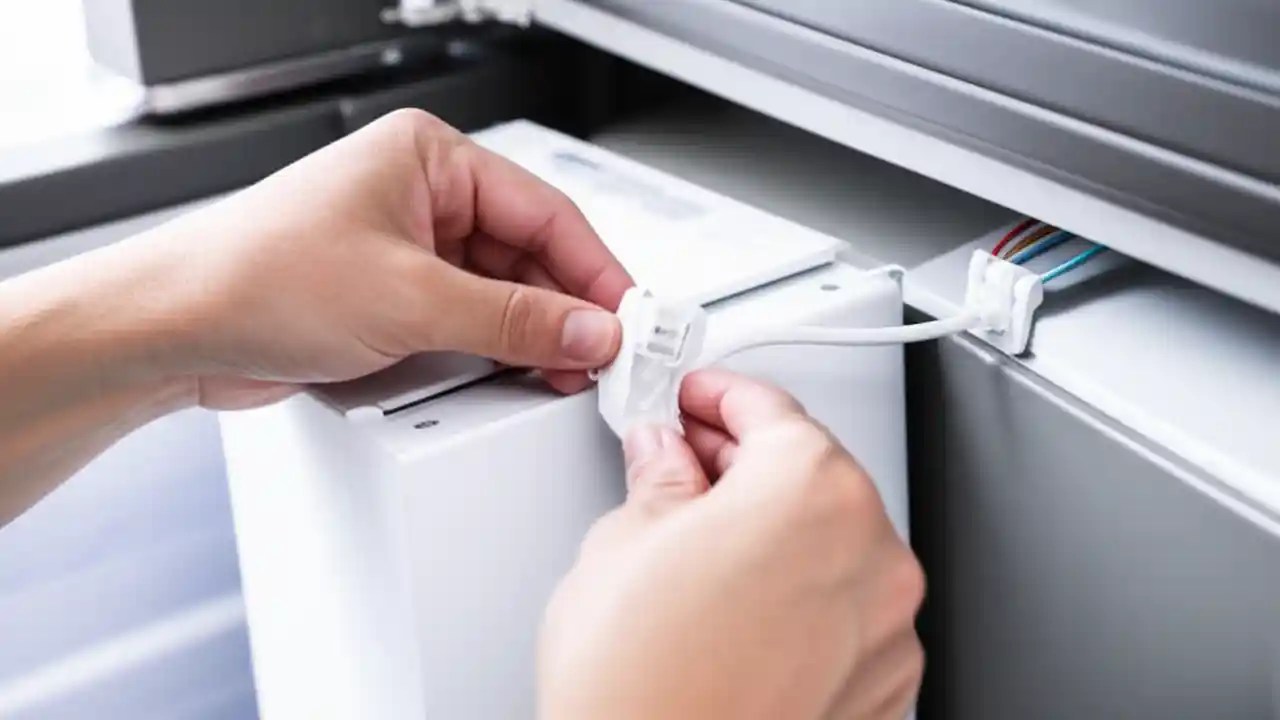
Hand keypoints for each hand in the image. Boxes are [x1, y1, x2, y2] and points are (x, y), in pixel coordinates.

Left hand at [126, 109, 631, 406]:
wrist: (174, 329)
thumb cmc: (260, 277)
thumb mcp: (413, 300)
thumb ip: (515, 320)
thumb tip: (588, 330)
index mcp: (430, 158)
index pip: (546, 212)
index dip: (596, 271)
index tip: (627, 320)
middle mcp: (421, 196)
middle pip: (527, 254)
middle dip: (564, 310)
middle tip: (604, 358)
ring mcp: (405, 248)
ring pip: (498, 292)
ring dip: (529, 336)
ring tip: (563, 374)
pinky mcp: (389, 296)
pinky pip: (463, 320)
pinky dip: (491, 351)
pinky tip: (514, 375)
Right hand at [538, 370, 924, 719]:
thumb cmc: (636, 690)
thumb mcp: (622, 543)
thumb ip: (659, 478)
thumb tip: (665, 457)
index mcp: (813, 492)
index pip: (770, 410)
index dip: (720, 395)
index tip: (697, 399)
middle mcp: (872, 555)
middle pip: (812, 474)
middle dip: (746, 464)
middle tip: (687, 462)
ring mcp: (886, 630)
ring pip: (834, 545)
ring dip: (778, 532)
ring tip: (703, 547)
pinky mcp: (882, 689)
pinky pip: (847, 613)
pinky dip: (804, 597)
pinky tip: (739, 608)